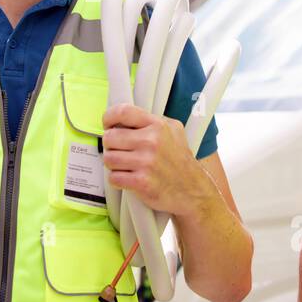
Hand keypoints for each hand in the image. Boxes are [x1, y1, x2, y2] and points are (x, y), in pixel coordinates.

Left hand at [100, 103, 213, 217]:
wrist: (193, 190)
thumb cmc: (179, 160)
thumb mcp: (174, 130)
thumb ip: (151, 121)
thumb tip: (123, 118)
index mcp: (157, 125)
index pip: (122, 112)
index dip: (109, 118)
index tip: (108, 125)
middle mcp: (151, 142)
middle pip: (109, 138)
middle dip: (111, 146)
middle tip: (120, 151)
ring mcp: (146, 162)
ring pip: (108, 159)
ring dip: (113, 164)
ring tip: (125, 166)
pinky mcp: (141, 182)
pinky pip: (113, 178)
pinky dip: (117, 180)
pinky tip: (128, 178)